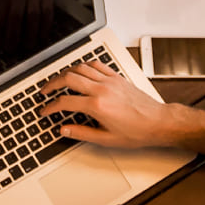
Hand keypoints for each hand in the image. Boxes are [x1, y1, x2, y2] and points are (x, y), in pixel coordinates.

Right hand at [40, 60, 191, 148]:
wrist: (159, 122)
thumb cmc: (137, 131)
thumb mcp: (106, 139)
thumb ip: (82, 133)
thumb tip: (65, 130)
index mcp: (97, 106)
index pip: (65, 102)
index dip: (51, 107)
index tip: (45, 111)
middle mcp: (102, 89)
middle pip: (68, 78)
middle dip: (52, 84)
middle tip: (45, 91)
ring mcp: (110, 81)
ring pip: (80, 68)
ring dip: (66, 73)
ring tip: (58, 81)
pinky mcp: (117, 77)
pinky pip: (96, 65)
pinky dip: (84, 66)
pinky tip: (80, 72)